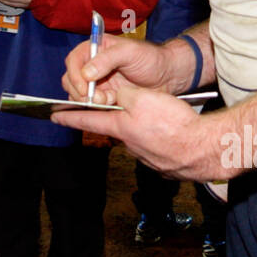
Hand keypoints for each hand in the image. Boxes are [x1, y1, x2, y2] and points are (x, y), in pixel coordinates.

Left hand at [52, 82, 235, 180]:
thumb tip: (116, 94)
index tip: (53, 116)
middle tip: (129, 107)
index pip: (86, 120)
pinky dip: (159, 138)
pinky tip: (171, 132)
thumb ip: (123, 93)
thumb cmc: (172, 123)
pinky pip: (155, 146)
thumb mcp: (142, 97)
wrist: (203, 149)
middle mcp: (128, 144)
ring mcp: (145, 156)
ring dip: (143, 127)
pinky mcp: (162, 162)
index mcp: (119, 127)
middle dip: (117, 117)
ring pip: (137, 136)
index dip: (68, 116)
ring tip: (162, 118)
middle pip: (116, 127)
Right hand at [60, 34, 187, 104]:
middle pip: (71, 78)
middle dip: (80, 91)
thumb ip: (107, 59)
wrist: (167, 76)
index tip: (84, 88)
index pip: (73, 60)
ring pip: (78, 94)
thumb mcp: (130, 52)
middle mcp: (92, 64)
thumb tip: (86, 73)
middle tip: (97, 98)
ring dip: (89, 100)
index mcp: (96, 48)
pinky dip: (97, 107)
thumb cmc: (151, 58)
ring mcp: (97, 81)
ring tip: (109, 100)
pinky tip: (113, 103)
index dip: (75, 75)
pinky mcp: (104, 95)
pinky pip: (91, 104)